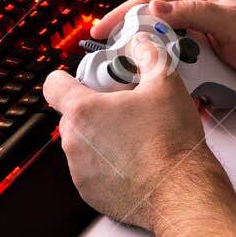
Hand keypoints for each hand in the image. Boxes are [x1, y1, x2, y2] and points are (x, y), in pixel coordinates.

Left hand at [42, 33, 215, 229]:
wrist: (182, 192)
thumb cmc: (171, 141)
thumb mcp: (166, 83)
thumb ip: (148, 54)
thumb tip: (142, 44)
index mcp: (83, 111)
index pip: (53, 85)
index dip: (69, 78)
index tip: (89, 81)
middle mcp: (74, 142)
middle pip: (72, 115)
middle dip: (94, 109)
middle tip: (125, 107)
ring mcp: (80, 171)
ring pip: (82, 143)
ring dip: (101, 137)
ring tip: (134, 136)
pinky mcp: (90, 193)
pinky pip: (91, 170)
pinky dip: (107, 165)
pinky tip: (135, 161)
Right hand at [89, 0, 235, 106]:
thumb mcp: (230, 21)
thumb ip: (194, 12)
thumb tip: (157, 7)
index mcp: (196, 8)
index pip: (149, 6)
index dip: (121, 15)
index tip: (100, 30)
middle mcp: (193, 31)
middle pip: (150, 38)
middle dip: (129, 52)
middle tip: (109, 68)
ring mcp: (198, 56)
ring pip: (162, 66)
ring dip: (151, 78)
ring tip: (133, 91)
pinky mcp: (205, 81)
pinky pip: (180, 89)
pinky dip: (173, 97)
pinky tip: (167, 106)